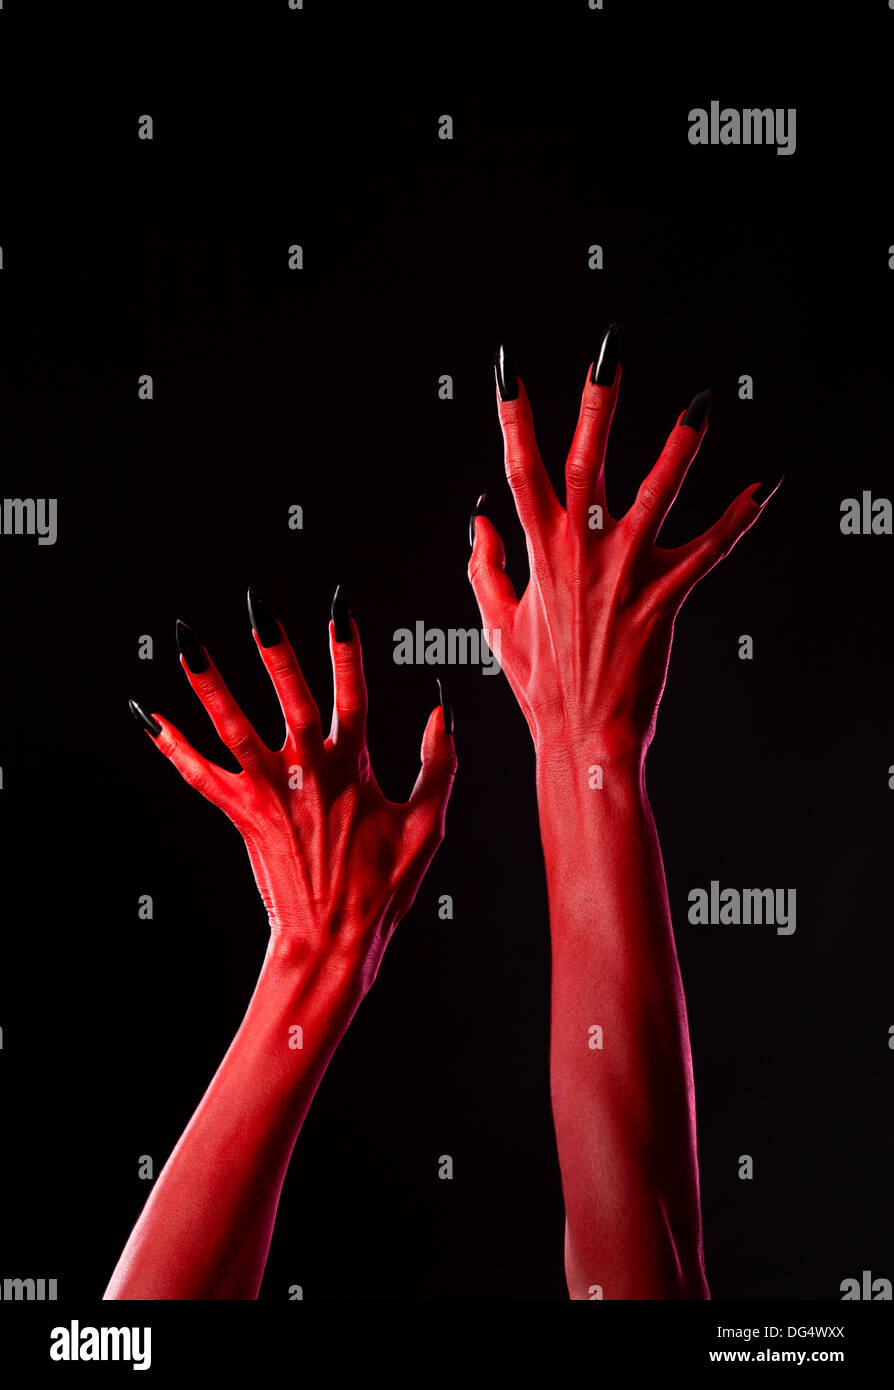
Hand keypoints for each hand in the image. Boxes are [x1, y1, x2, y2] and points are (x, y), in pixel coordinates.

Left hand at [130, 586, 456, 988]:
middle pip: (290, 697)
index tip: (339, 604)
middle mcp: (308, 771)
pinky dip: (173, 745)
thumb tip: (441, 711)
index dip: (347, 647)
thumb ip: (438, 763)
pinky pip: (199, 774)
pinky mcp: (241, 815)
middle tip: (258, 608)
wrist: (333, 939)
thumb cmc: (384, 886)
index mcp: (354, 766)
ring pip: (232, 726)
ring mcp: (269, 792)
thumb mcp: (427, 823)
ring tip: (185, 643)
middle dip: (274, 649)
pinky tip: (149, 717)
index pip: (353, 692)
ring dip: (208, 682)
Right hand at [468, 329, 782, 758]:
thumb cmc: (541, 686)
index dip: (512, 416)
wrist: (583, 737)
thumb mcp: (499, 625)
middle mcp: (579, 552)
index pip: (519, 469)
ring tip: (702, 406)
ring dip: (680, 448)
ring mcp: (624, 572)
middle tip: (609, 352)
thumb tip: (478, 522)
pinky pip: (708, 550)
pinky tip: (763, 488)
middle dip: (597, 402)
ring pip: (655, 494)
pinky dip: (737, 518)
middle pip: (586, 461)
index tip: (507, 369)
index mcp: (537, 553)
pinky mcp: (664, 597)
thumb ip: (485, 569)